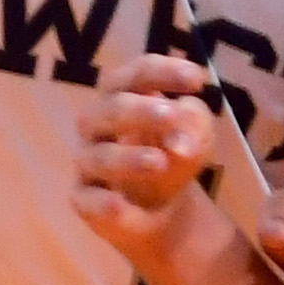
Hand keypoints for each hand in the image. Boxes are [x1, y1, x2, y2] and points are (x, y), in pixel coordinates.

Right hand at [71, 51, 221, 257]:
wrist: (162, 211)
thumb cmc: (172, 156)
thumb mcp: (195, 135)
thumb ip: (194, 126)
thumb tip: (180, 144)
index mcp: (123, 95)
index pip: (138, 75)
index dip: (164, 73)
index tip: (198, 80)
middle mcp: (98, 124)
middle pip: (112, 109)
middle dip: (141, 110)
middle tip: (172, 115)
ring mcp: (89, 162)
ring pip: (101, 156)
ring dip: (130, 157)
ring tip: (160, 162)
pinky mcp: (85, 201)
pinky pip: (89, 200)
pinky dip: (103, 203)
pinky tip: (119, 205)